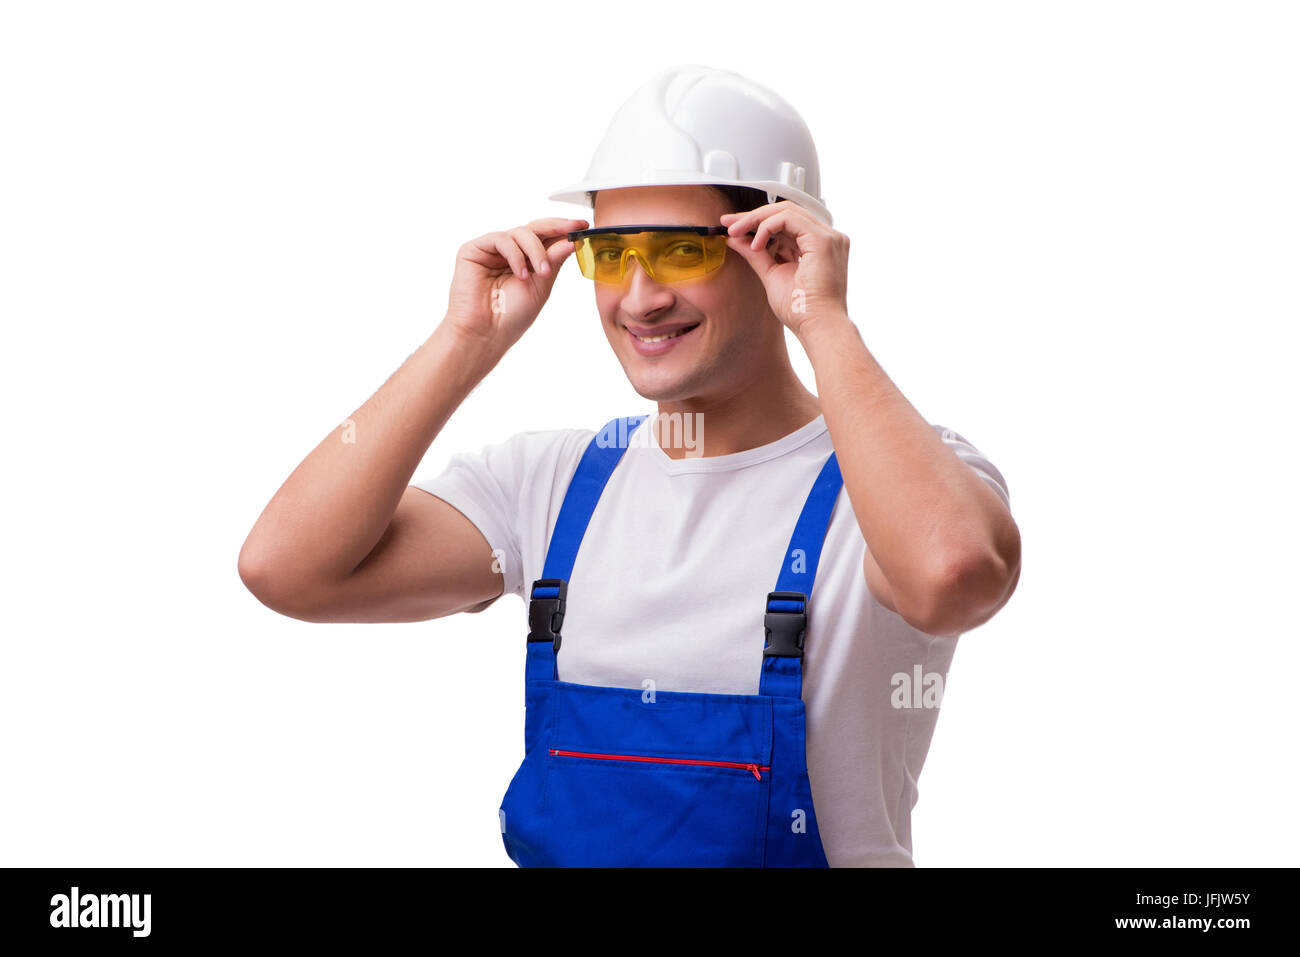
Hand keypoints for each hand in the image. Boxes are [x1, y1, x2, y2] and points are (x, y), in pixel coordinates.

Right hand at [442, 217, 587, 354]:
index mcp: (526, 260)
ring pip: (521, 232)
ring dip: (536, 251)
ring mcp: (491, 250)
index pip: (546, 238)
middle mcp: (509, 252)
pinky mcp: (473, 250)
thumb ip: (554, 261)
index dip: (564, 229)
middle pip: (534, 229)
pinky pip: (501, 239)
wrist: (487, 333)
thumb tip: (571, 240)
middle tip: (574, 229)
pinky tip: (520, 275)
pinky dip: (515, 254)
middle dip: (556, 227)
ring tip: (541, 274)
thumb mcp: (541, 285)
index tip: (583, 225)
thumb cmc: (512, 316)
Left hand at [720, 202, 849, 334]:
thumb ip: (756, 255)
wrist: (817, 327)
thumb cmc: (801, 311)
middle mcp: (827, 238)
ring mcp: (828, 237)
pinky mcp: (823, 240)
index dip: (758, 221)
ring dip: (756, 219)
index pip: (786, 222)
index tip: (734, 227)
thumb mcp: (772, 275)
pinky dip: (767, 227)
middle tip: (728, 224)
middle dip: (753, 216)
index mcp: (817, 247)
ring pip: (787, 211)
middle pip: (786, 212)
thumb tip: (736, 239)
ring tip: (736, 232)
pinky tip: (755, 244)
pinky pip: (789, 218)